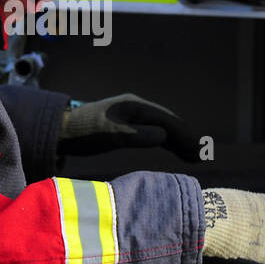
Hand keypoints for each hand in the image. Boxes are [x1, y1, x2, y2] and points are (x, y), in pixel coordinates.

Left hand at [57, 93, 198, 160]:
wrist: (62, 130)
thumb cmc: (84, 133)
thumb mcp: (109, 135)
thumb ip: (136, 136)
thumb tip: (163, 137)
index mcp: (135, 107)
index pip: (167, 121)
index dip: (185, 136)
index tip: (198, 150)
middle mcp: (137, 108)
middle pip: (169, 122)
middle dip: (186, 138)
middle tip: (202, 156)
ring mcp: (133, 116)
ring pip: (163, 127)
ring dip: (179, 141)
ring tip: (195, 156)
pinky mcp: (128, 125)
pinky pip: (154, 132)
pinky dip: (167, 142)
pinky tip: (175, 150)